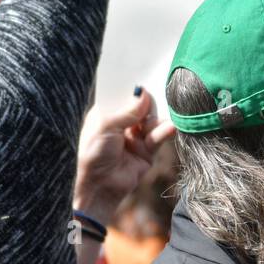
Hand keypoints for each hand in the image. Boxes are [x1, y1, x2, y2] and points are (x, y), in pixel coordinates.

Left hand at [74, 88, 175, 224]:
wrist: (98, 186)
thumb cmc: (93, 153)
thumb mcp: (107, 126)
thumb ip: (128, 111)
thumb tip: (143, 92)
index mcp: (106, 115)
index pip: (122, 96)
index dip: (132, 88)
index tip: (144, 76)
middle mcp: (122, 124)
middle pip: (141, 107)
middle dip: (149, 102)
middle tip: (157, 96)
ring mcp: (135, 137)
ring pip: (152, 121)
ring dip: (158, 119)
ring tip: (164, 118)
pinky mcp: (147, 151)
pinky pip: (159, 137)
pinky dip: (165, 131)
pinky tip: (170, 127)